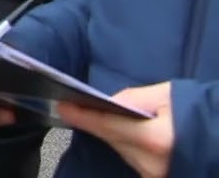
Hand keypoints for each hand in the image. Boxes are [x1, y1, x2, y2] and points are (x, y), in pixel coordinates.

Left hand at [56, 82, 172, 177]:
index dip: (81, 116)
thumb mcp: (170, 95)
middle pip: (111, 138)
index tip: (62, 107)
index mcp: (154, 139)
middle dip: (100, 121)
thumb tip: (106, 102)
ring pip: (121, 149)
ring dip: (116, 133)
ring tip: (119, 117)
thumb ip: (134, 98)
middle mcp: (151, 164)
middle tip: (84, 104)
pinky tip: (133, 133)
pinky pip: (134, 158)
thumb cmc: (203, 112)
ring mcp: (152, 175)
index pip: (105, 126)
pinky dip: (130, 144)